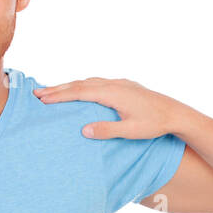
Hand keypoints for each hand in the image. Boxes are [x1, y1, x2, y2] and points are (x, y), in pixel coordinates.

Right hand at [33, 77, 182, 139]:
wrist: (176, 113)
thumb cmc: (154, 124)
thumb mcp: (130, 131)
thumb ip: (107, 130)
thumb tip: (83, 130)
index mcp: (113, 93)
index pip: (79, 92)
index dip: (59, 95)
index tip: (41, 98)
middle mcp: (115, 84)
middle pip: (80, 84)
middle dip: (58, 89)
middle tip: (37, 93)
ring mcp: (120, 83)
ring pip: (89, 82)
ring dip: (69, 86)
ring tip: (52, 91)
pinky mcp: (125, 86)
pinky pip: (98, 82)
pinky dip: (83, 85)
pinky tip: (79, 90)